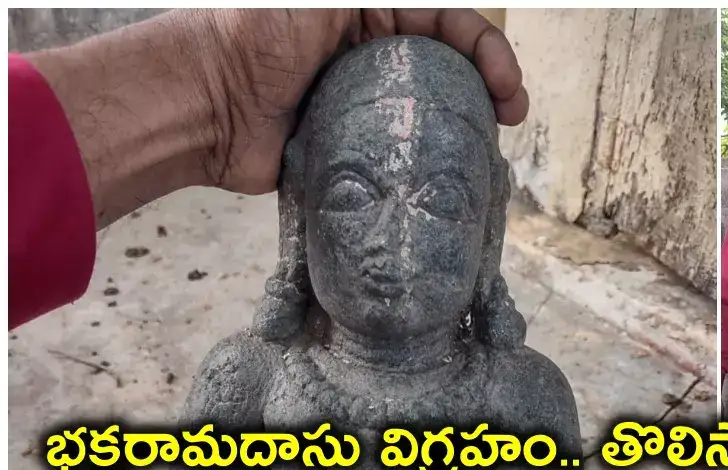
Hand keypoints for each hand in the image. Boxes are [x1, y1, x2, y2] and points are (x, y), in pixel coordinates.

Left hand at [200, 9, 529, 193]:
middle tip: (511, 118)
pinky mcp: (349, 154)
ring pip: (429, 117)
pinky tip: (448, 180)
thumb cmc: (252, 35)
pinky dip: (425, 170)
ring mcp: (362, 109)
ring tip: (489, 153)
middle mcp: (371, 58)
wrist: (202, 106)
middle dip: (489, 89)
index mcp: (370, 13)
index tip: (506, 85)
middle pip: (448, 70)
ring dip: (465, 132)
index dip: (485, 49)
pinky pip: (397, 161)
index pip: (447, 23)